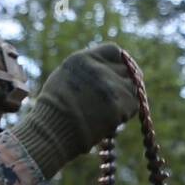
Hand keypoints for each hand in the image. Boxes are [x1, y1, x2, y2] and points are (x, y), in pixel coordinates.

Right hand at [12, 43, 137, 177]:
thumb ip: (86, 70)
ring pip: (133, 88)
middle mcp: (98, 69)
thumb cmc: (54, 111)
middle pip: (127, 70)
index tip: (121, 74)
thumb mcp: (64, 78)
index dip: (120, 63)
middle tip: (120, 97)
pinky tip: (111, 120)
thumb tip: (105, 71)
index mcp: (83, 59)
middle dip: (125, 83)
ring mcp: (109, 86)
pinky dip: (126, 114)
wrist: (51, 132)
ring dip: (126, 100)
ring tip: (110, 111)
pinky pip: (133, 106)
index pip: (114, 52)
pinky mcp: (117, 106)